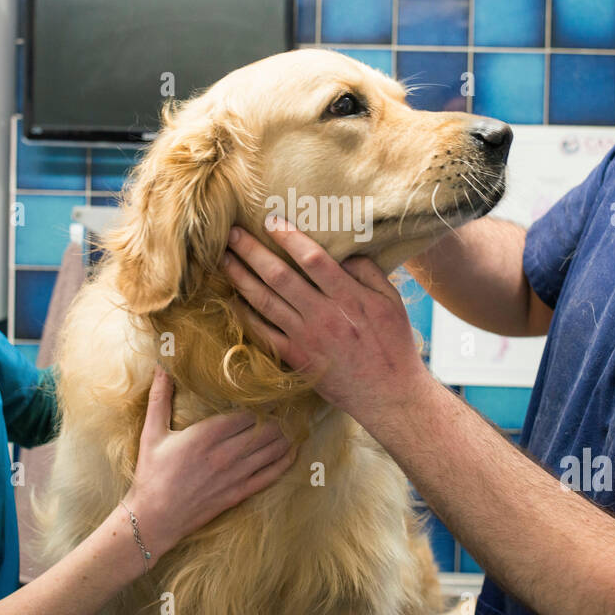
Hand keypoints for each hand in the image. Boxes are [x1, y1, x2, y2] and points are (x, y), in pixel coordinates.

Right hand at [121, 365, 295, 560]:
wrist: (154, 518)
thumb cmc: (151, 473)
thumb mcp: (152, 433)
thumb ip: (159, 398)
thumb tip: (161, 366)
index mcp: (206, 436)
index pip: (248, 413)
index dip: (266, 401)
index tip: (276, 389)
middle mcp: (226, 455)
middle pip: (266, 429)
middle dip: (283, 414)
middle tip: (294, 401)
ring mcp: (235, 476)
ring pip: (272, 450)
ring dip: (288, 434)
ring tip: (298, 419)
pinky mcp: (239, 493)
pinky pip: (270, 475)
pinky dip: (285, 461)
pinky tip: (294, 449)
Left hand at [221, 220, 431, 420]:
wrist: (388, 393)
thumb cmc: (392, 344)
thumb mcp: (391, 301)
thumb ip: (368, 272)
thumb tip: (344, 251)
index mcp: (349, 297)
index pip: (313, 259)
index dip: (289, 237)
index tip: (271, 220)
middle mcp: (323, 315)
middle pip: (279, 277)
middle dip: (251, 251)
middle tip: (230, 232)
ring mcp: (306, 338)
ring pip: (265, 302)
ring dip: (240, 278)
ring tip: (222, 259)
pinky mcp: (296, 358)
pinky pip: (263, 333)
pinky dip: (245, 315)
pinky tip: (231, 299)